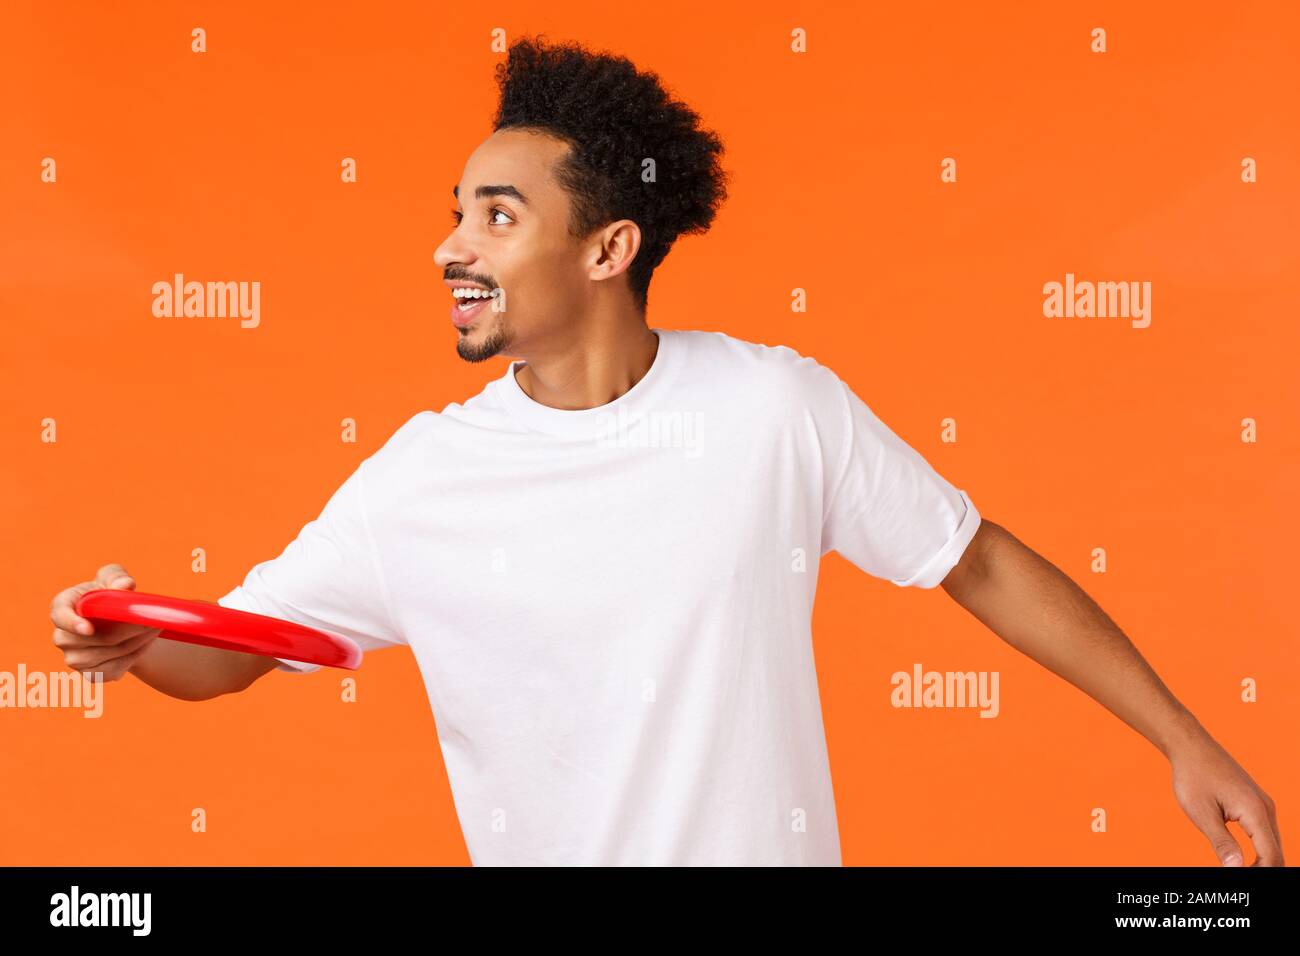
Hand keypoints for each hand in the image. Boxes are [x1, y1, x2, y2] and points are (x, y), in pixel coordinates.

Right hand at [49, 563, 161, 681]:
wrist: (117, 622)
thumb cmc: (110, 594)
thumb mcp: (113, 577)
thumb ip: (117, 576)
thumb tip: (125, 585)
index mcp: (62, 606)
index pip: (60, 616)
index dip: (72, 623)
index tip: (89, 628)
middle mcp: (62, 636)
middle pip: (98, 638)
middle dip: (130, 629)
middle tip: (154, 619)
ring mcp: (73, 658)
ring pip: (111, 653)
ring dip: (138, 641)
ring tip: (155, 627)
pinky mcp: (89, 674)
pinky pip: (114, 670)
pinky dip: (135, 656)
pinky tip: (145, 642)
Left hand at [1170, 732, 1283, 865]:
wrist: (1191, 747)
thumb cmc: (1193, 777)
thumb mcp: (1201, 813)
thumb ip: (1221, 842)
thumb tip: (1235, 868)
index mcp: (1255, 811)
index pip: (1270, 855)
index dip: (1259, 873)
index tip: (1241, 881)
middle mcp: (1265, 807)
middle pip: (1275, 852)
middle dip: (1262, 870)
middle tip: (1237, 878)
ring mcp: (1262, 804)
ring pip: (1271, 843)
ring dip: (1261, 862)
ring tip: (1238, 871)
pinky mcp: (1255, 803)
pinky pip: (1264, 832)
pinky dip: (1258, 849)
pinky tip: (1242, 858)